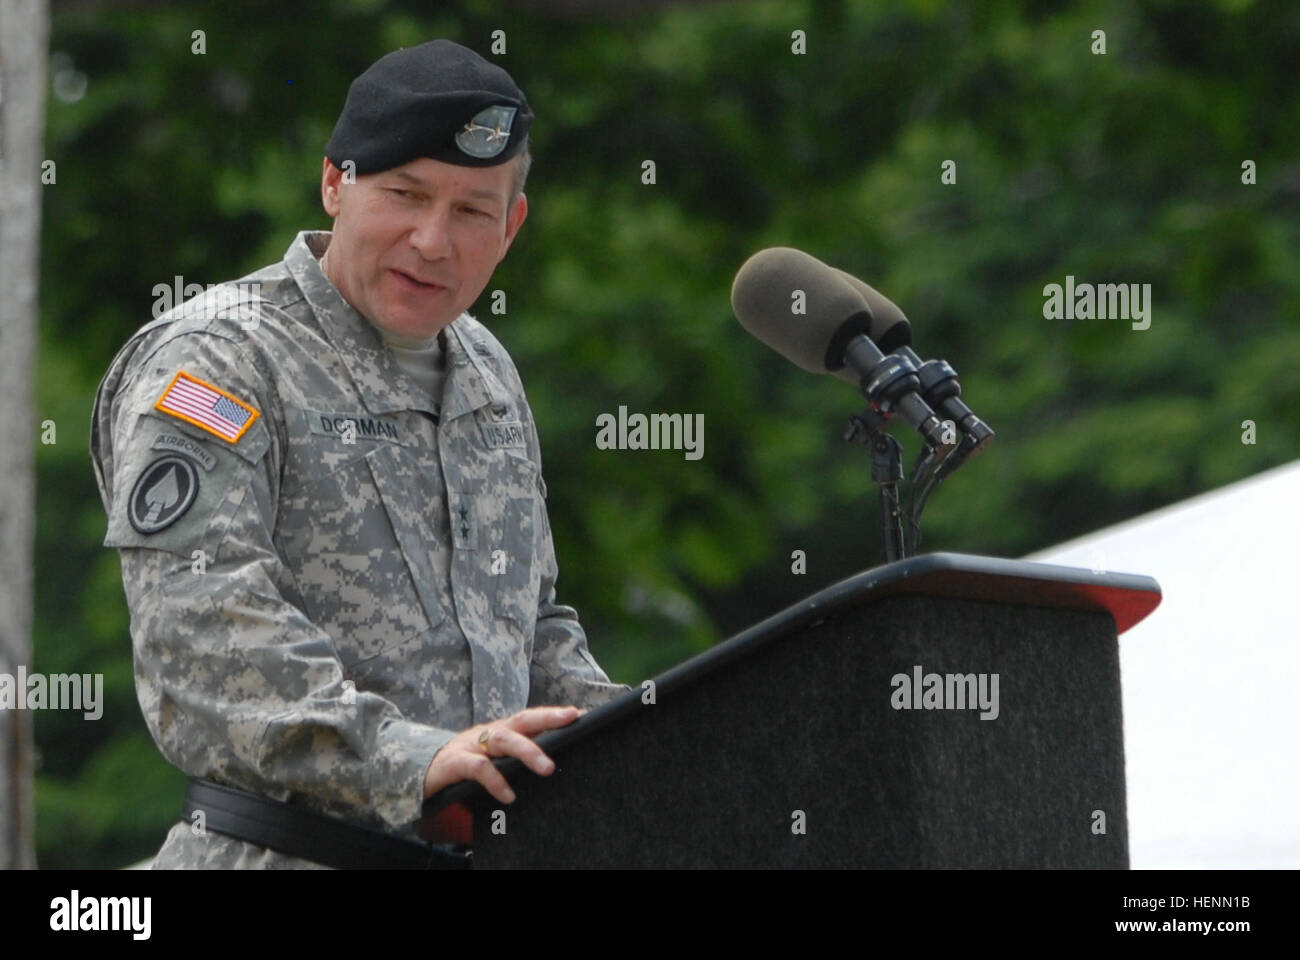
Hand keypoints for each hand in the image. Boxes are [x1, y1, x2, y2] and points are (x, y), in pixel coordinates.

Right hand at [423, 705, 585, 803]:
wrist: (423, 770)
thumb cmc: (468, 764)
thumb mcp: (495, 757)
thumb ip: (517, 756)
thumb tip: (553, 762)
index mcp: (502, 730)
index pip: (532, 717)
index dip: (554, 715)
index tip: (581, 714)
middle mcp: (490, 733)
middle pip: (521, 720)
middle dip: (547, 718)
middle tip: (571, 721)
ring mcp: (471, 744)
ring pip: (503, 739)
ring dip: (527, 751)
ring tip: (547, 769)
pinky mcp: (455, 762)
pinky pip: (478, 768)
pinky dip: (495, 780)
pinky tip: (509, 795)